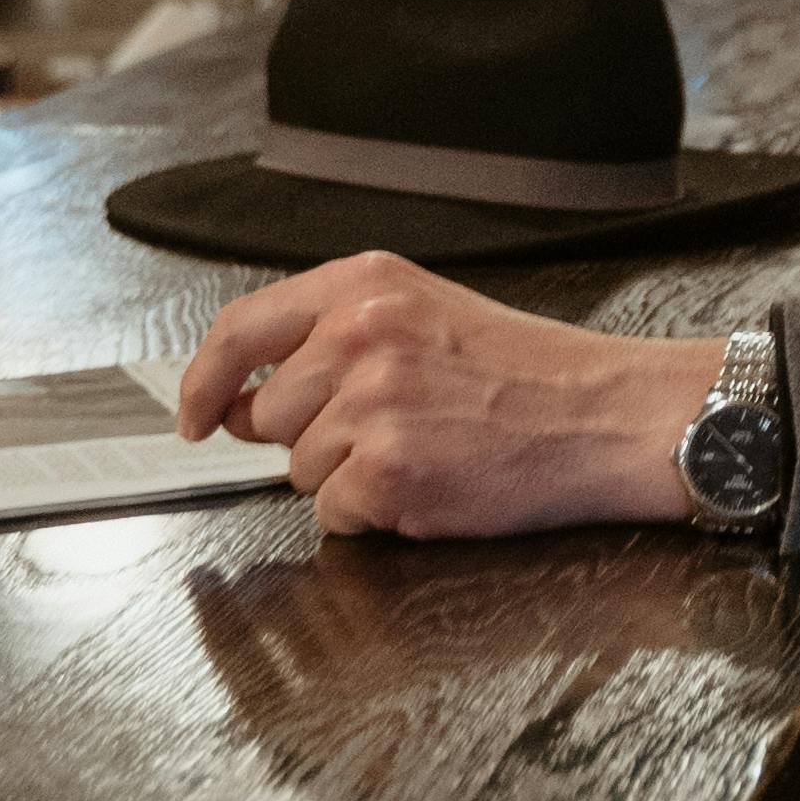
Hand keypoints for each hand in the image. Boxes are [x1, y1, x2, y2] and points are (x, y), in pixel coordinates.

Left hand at [173, 252, 706, 540]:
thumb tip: (241, 395)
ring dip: (347, 476)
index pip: (238, 331)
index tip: (193, 415)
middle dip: (308, 437)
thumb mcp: (425, 312)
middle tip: (384, 431)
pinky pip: (335, 513)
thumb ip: (335, 335)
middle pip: (265, 415)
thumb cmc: (529, 372)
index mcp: (363, 287)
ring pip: (298, 470)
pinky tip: (432, 482)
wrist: (606, 415)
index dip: (201, 382)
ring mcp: (370, 407)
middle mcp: (357, 337)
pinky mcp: (387, 473)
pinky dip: (374, 513)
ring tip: (424, 449)